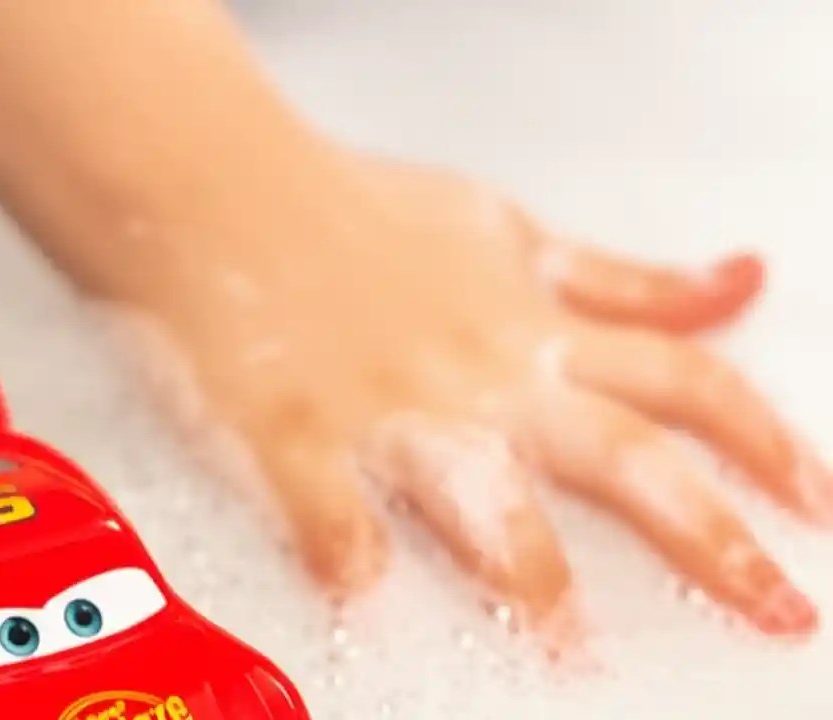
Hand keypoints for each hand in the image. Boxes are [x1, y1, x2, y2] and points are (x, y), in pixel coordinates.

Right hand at [94, 147, 824, 641]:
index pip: (682, 380)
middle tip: (773, 606)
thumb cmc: (349, 209)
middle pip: (622, 458)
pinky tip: (360, 599)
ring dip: (531, 573)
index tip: (813, 501)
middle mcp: (477, 373)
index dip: (765, 443)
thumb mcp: (503, 229)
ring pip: (486, 498)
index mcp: (526, 325)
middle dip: (712, 538)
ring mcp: (388, 408)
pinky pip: (329, 511)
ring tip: (571, 642)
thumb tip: (723, 289)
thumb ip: (613, 279)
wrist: (221, 189)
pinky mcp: (294, 432)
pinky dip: (345, 556)